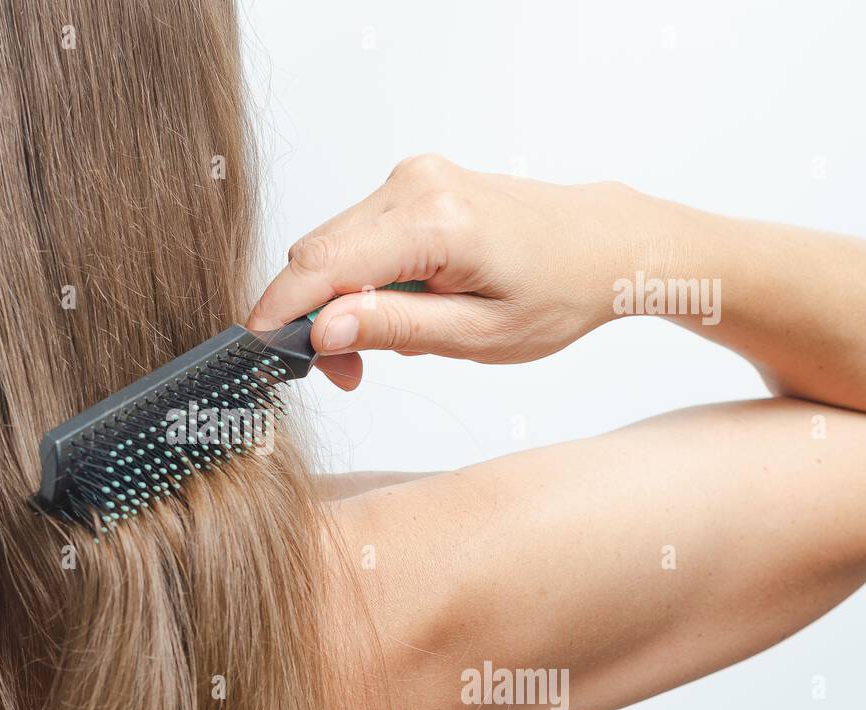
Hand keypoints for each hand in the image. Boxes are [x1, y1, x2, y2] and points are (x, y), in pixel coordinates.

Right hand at [246, 155, 667, 389]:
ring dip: (337, 301)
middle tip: (346, 374)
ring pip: (332, 246)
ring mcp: (413, 178)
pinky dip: (360, 278)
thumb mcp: (479, 336)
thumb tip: (322, 330)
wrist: (606, 245)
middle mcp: (415, 185)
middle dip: (312, 317)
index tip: (259, 353)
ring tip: (387, 343)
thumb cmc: (558, 293)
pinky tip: (401, 306)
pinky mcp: (414, 184)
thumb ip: (395, 329)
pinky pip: (357, 234)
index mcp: (434, 221)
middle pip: (317, 254)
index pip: (321, 265)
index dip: (279, 312)